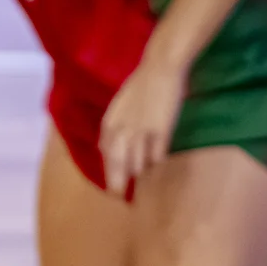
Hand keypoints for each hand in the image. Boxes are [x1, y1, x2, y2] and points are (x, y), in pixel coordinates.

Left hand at [98, 56, 186, 194]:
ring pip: (138, 164)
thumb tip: (109, 151)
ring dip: (140, 170)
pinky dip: (156, 159)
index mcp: (109, 126)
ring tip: (143, 179)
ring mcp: (141, 132)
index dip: (109, 174)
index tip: (112, 189)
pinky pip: (157, 155)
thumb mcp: (118, 109)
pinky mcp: (160, 131)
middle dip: (118, 184)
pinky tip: (158, 160)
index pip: (106, 158)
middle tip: (120, 197)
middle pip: (118, 167)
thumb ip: (114, 130)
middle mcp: (121, 131)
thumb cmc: (141, 88)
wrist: (160, 68)